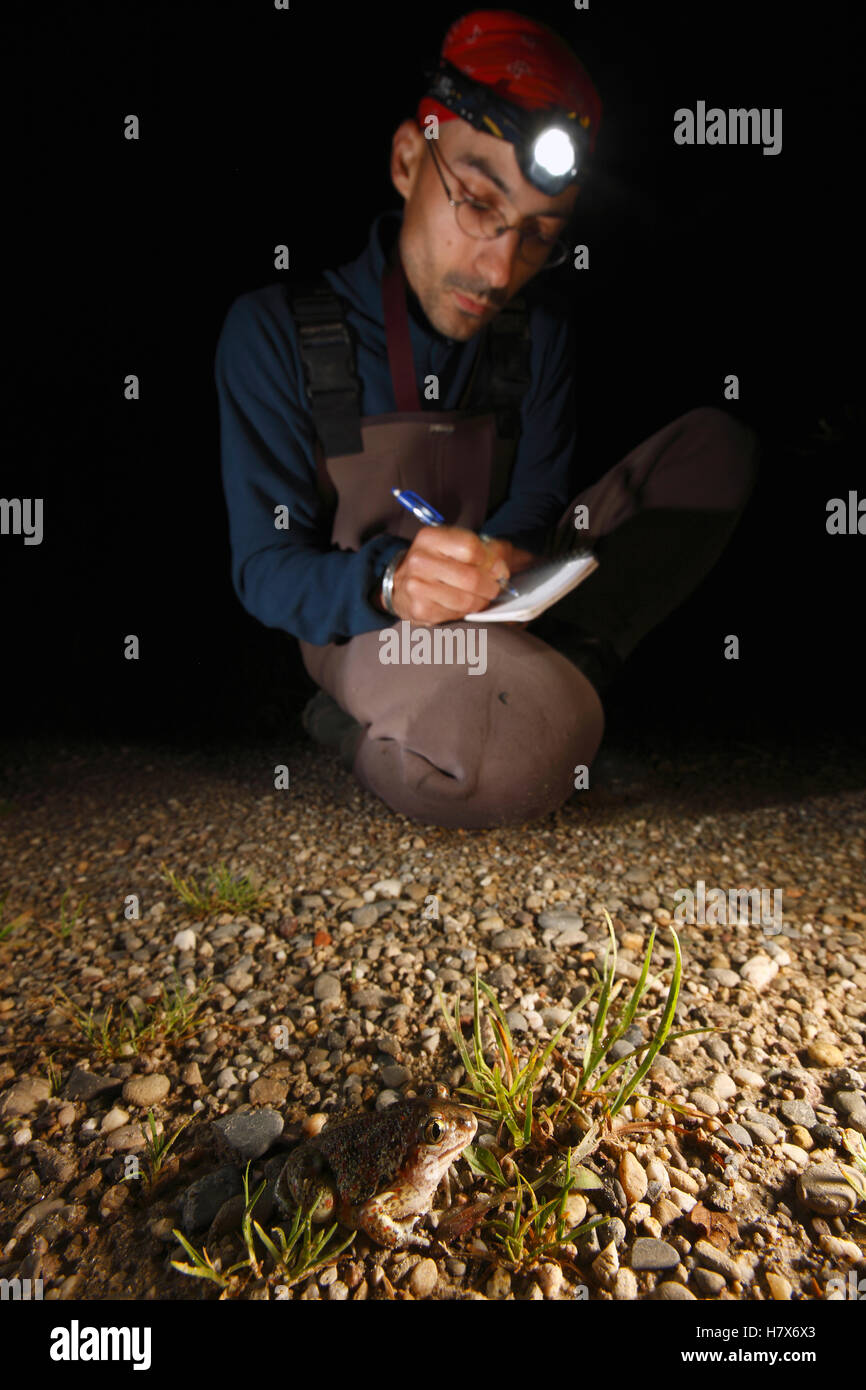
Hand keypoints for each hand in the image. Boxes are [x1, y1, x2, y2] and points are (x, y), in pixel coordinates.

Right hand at [389, 528, 535, 625]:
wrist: (401, 581)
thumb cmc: (440, 562)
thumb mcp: (460, 546)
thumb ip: (494, 549)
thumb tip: (526, 563)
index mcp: (431, 537)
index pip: (472, 549)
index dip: (491, 562)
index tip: (497, 570)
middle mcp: (419, 559)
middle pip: (471, 578)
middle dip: (489, 587)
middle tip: (492, 589)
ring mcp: (415, 586)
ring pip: (465, 601)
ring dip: (480, 602)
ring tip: (478, 598)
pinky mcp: (418, 609)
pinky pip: (455, 615)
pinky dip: (464, 613)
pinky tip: (460, 605)